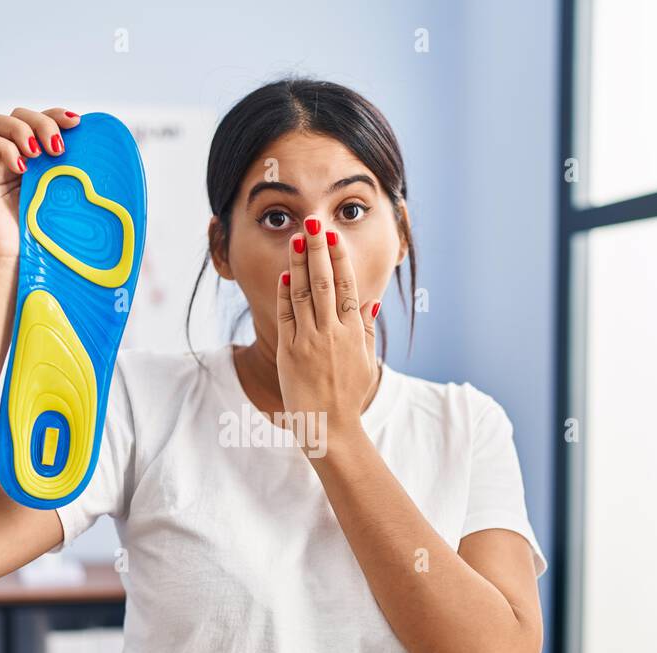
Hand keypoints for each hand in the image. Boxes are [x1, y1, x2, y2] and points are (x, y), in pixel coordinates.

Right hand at [0, 107, 81, 257]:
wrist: (16, 260)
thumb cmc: (40, 233)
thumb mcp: (60, 194)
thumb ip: (67, 170)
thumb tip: (96, 149)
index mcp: (31, 156)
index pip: (40, 120)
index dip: (55, 115)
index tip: (77, 122)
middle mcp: (8, 154)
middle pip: (19, 114)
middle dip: (41, 123)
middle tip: (57, 147)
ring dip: (21, 130)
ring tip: (38, 154)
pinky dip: (5, 150)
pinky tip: (21, 169)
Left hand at [274, 215, 381, 452]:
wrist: (329, 426)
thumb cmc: (348, 395)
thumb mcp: (366, 362)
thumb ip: (367, 330)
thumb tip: (372, 304)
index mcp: (354, 332)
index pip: (346, 286)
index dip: (338, 258)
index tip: (332, 236)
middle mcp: (333, 332)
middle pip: (324, 282)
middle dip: (317, 249)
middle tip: (312, 223)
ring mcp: (310, 341)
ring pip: (303, 294)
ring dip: (298, 264)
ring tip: (296, 239)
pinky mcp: (290, 352)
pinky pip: (286, 316)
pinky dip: (284, 294)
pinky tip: (284, 275)